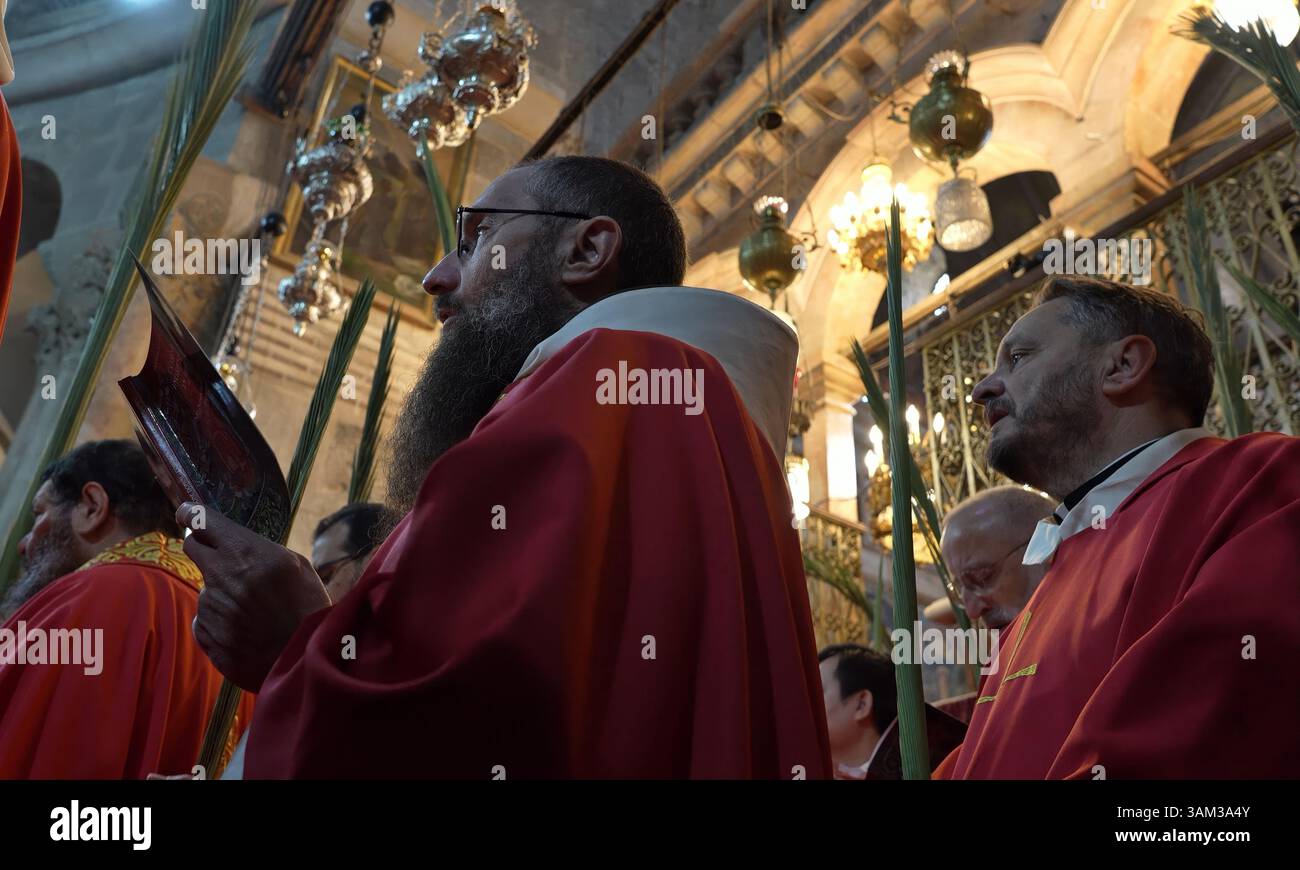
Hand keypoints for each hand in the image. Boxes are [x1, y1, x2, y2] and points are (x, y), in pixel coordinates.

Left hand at [178, 502, 329, 691]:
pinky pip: (204, 619)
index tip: (185, 512)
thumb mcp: (296, 565)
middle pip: (193, 547)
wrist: (306, 660)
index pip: (202, 520)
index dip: (190, 513)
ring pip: (206, 588)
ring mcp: (211, 607)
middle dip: (204, 547)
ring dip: (223, 593)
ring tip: (254, 611)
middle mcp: (222, 576)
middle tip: (222, 556)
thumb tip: (233, 542)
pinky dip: (220, 621)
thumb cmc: (308, 608)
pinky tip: (246, 630)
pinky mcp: (205, 634)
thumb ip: (260, 550)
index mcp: (247, 552)